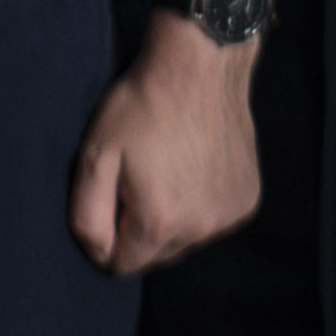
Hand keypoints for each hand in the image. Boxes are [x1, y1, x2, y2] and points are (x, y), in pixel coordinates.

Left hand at [68, 26, 260, 272]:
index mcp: (161, 223)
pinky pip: (212, 220)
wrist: (200, 70)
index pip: (123, 265)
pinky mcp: (247, 199)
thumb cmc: (140, 108)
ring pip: (186, 239)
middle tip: (131, 181)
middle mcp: (202, 228)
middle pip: (156, 256)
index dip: (105, 242)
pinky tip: (189, 169)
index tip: (105, 205)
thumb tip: (98, 255)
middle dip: (137, 231)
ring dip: (169, 219)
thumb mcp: (96, 157)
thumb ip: (88, 216)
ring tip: (161, 172)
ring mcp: (230, 215)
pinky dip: (198, 205)